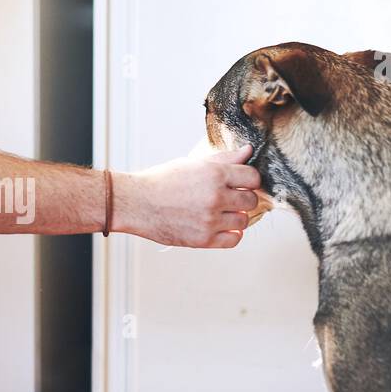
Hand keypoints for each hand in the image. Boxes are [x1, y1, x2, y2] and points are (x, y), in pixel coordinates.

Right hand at [123, 144, 261, 247]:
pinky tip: (221, 226)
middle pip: (251, 200)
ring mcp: (210, 220)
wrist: (137, 203)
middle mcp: (216, 197)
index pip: (253, 177)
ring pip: (244, 221)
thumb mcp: (193, 163)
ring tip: (222, 212)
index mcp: (215, 174)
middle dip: (244, 198)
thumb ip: (224, 159)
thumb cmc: (162, 181)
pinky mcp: (203, 239)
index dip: (249, 179)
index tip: (241, 183)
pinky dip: (231, 234)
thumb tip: (248, 151)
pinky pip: (233, 239)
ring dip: (236, 216)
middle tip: (231, 198)